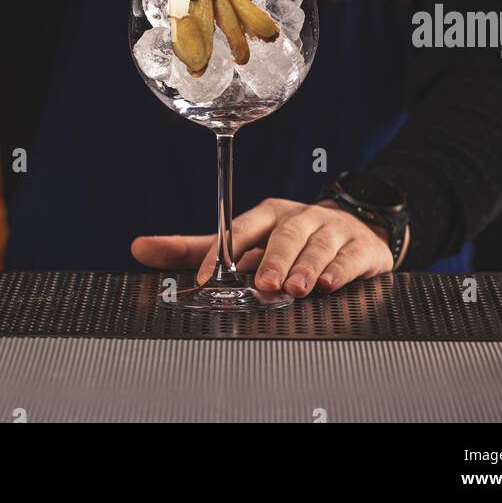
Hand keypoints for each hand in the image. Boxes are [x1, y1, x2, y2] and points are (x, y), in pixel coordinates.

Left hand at [132, 197, 400, 295]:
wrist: (357, 232)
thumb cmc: (293, 239)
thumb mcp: (248, 241)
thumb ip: (197, 250)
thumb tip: (140, 247)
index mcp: (268, 213)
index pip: (241, 227)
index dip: (222, 250)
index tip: (204, 277)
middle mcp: (299, 216)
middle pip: (284, 231)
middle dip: (274, 258)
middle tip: (264, 284)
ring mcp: (332, 229)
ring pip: (318, 244)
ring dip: (305, 266)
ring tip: (295, 289)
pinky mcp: (361, 247)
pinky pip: (350, 257)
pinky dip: (340, 270)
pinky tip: (329, 284)